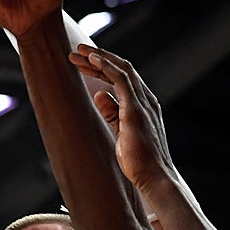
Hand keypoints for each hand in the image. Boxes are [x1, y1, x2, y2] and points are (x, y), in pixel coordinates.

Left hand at [69, 44, 177, 197]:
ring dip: (98, 58)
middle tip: (75, 52)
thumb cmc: (140, 162)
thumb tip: (99, 95)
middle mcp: (146, 100)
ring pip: (121, 69)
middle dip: (98, 58)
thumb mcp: (121, 133)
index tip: (83, 64)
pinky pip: (122, 79)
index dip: (102, 68)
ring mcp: (143, 103)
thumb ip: (112, 113)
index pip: (123, 79)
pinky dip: (106, 66)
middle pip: (122, 69)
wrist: (155, 178)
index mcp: (143, 105)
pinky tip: (92, 59)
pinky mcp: (136, 109)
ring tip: (77, 52)